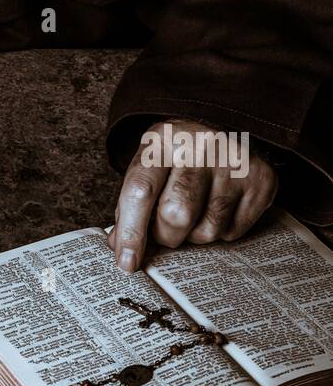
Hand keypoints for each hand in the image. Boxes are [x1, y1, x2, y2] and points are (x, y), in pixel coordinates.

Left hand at [107, 118, 276, 272]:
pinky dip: (222, 230)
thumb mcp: (150, 164)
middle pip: (176, 215)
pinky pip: (234, 232)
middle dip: (167, 235)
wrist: (223, 123)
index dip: (131, 230)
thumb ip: (131, 203)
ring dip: (196, 234)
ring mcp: (235, 162)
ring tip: (196, 211)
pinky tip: (220, 206)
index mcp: (164, 141)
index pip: (141, 190)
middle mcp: (201, 147)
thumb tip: (122, 250)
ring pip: (208, 231)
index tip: (127, 262)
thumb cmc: (178, 154)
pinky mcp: (262, 179)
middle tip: (167, 228)